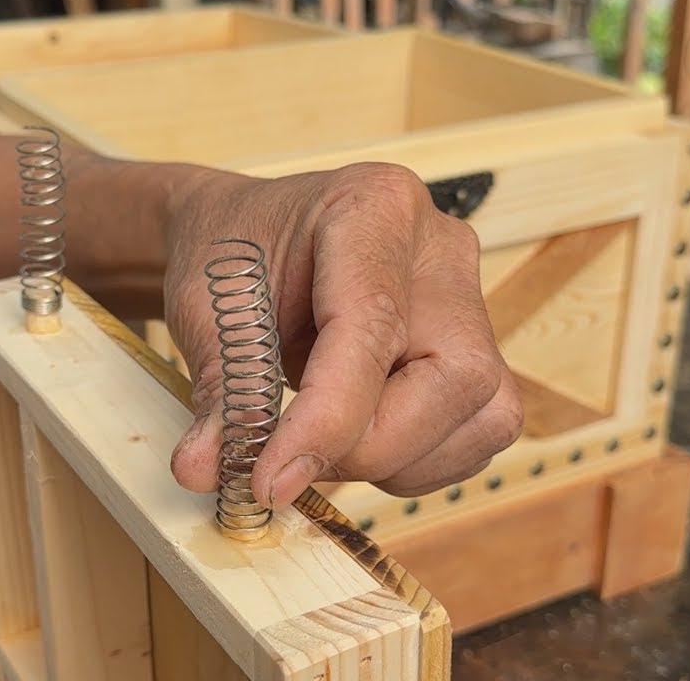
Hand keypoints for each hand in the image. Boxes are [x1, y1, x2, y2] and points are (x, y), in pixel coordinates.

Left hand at [164, 162, 522, 507]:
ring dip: (395, 460)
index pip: (373, 327)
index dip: (326, 420)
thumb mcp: (207, 307)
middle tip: (287, 459)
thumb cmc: (233, 257)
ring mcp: (471, 302)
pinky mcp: (478, 354)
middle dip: (369, 446)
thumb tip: (211, 470)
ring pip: (482, 417)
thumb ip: (222, 388)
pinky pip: (476, 437)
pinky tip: (355, 438)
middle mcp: (440, 250)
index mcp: (374, 207)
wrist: (250, 243)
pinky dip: (412, 462)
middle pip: (454, 378)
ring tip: (318, 438)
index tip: (269, 481)